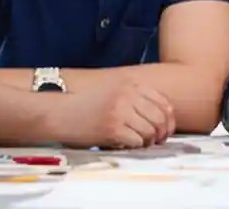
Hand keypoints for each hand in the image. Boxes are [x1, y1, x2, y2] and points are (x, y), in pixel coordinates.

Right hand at [55, 79, 175, 148]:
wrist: (59, 112)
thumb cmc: (85, 104)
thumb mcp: (113, 90)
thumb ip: (135, 96)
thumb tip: (162, 114)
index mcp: (130, 83)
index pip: (163, 101)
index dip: (169, 119)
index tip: (167, 128)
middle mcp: (128, 94)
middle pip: (160, 117)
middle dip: (162, 132)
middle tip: (156, 140)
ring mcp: (121, 111)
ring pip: (150, 130)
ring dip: (149, 140)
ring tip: (140, 142)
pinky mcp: (112, 128)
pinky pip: (137, 141)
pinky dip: (136, 145)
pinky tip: (128, 144)